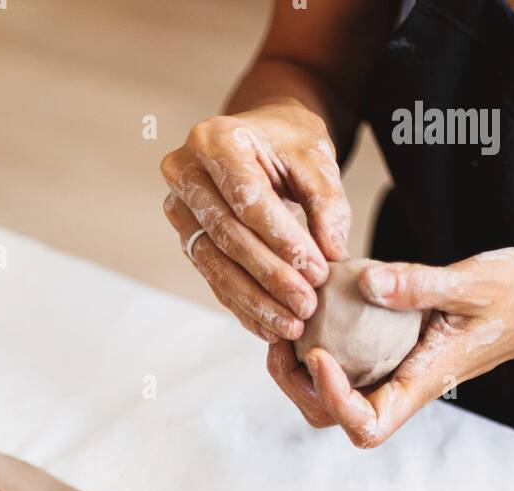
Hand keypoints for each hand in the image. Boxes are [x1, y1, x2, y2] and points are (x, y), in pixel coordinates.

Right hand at [161, 103, 351, 342]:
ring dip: (255, 302)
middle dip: (271, 278)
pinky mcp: (186, 238)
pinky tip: (269, 328)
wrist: (260, 139)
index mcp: (216, 141)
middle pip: (229, 238)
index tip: (319, 274)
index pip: (249, 204)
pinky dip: (243, 306)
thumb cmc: (289, 144)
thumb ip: (327, 202)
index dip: (285, 243)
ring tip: (291, 326)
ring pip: (216, 265)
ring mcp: (179, 209)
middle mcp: (186, 174)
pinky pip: (213, 278)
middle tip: (306, 306)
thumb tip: (334, 253)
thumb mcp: (315, 158)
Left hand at [267, 247, 513, 446]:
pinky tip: (309, 314)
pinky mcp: (390, 355)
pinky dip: (318, 349)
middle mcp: (402, 387)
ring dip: (300, 374)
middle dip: (299, 389)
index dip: (332, 400)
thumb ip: (419, 284)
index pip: (365, 425)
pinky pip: (345, 367)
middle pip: (335, 420)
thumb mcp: (473, 281)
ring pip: (334, 399)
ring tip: (285, 333)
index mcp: (421, 385)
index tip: (317, 353)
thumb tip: (367, 283)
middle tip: (280, 345)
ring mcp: (394, 373)